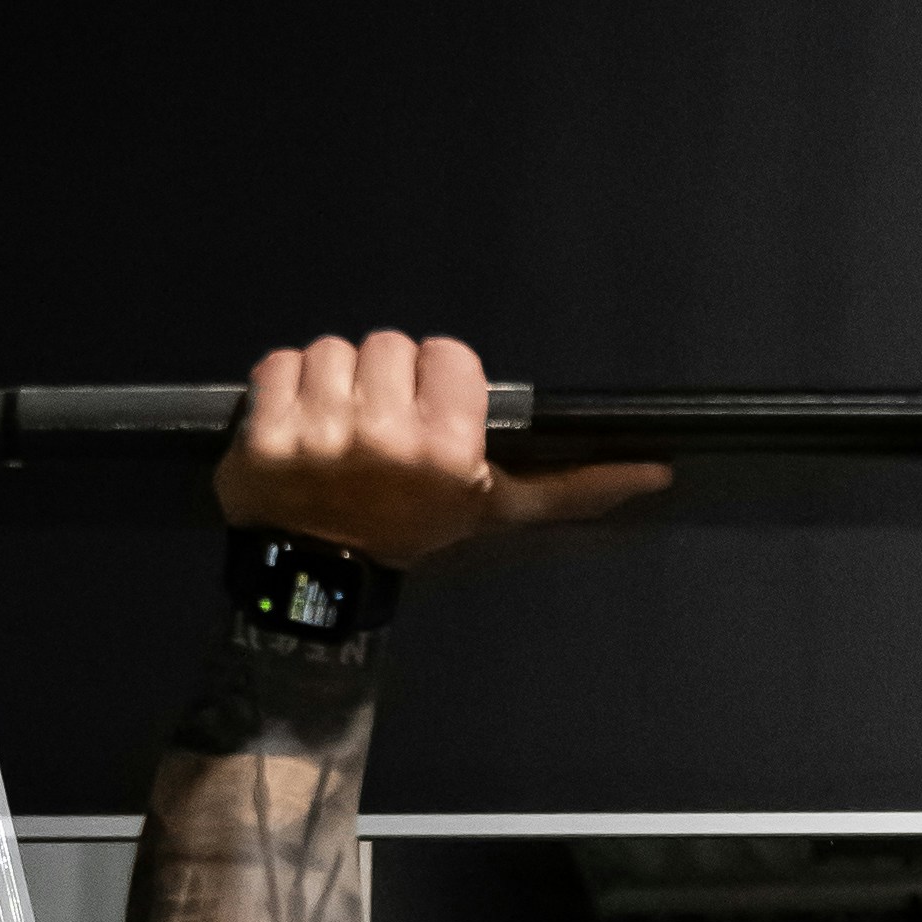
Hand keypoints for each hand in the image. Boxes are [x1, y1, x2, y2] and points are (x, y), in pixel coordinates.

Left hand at [215, 327, 665, 568]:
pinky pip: (276, 363)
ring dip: (329, 382)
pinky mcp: (264, 434)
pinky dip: (280, 388)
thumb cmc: (413, 529)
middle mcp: (387, 437)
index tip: (425, 419)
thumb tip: (657, 471)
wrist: (321, 577)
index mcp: (448, 448)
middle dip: (381, 381)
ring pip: (332, 348)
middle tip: (374, 430)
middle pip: (387, 344)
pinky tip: (294, 427)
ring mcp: (321, 435)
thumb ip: (573, 488)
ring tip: (333, 429)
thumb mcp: (495, 510)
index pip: (446, 352)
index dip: (435, 382)